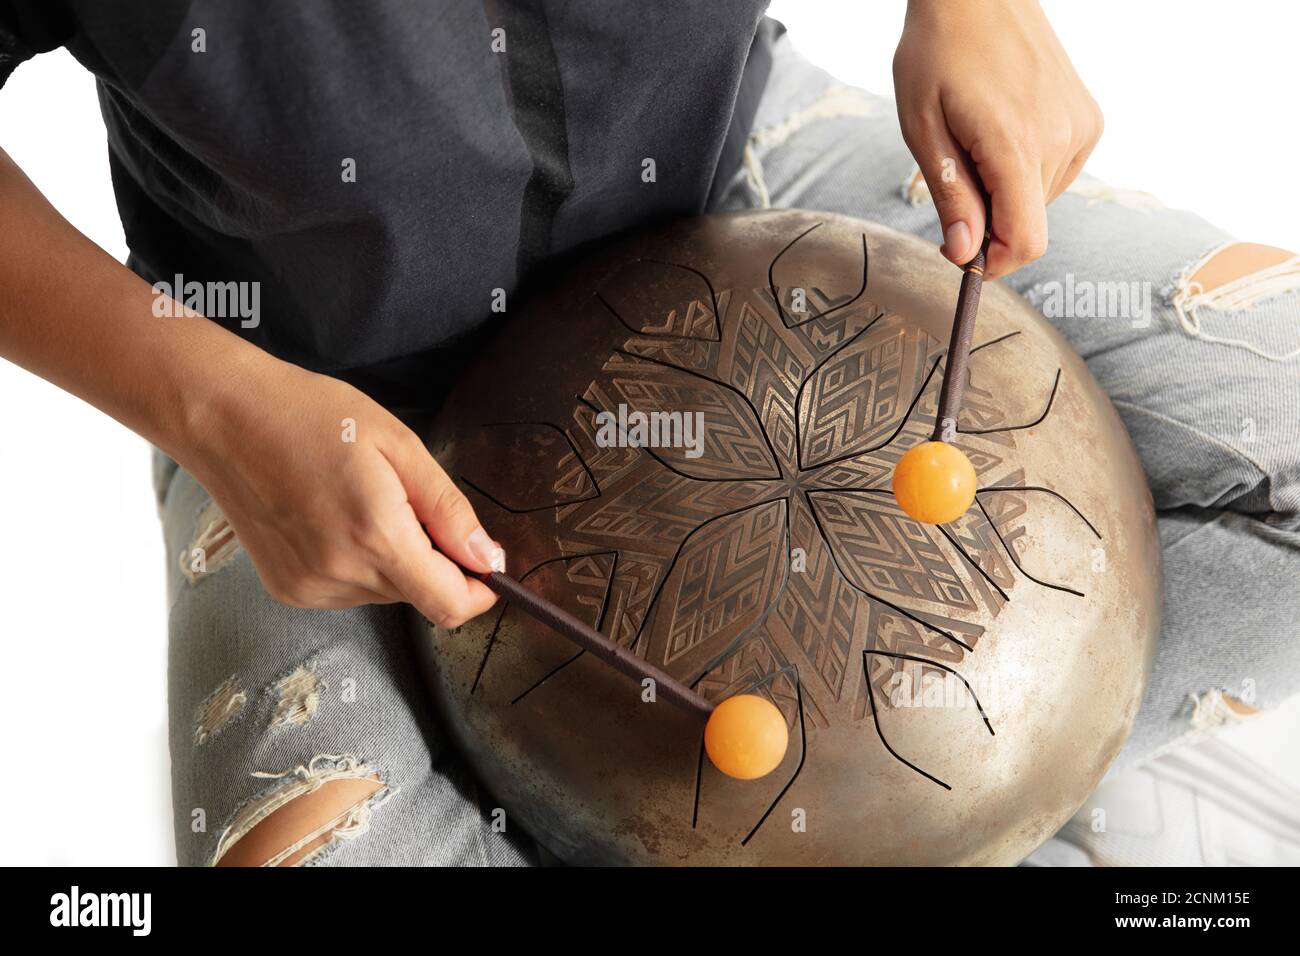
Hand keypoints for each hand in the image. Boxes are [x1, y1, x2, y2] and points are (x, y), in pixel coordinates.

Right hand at [183, 354, 501, 626]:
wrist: (225, 418)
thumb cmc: (313, 416)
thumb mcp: (399, 446)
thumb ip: (449, 510)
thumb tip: (489, 557)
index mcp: (376, 536)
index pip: (449, 604)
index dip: (479, 590)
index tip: (487, 563)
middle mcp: (342, 574)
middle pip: (421, 596)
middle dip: (433, 559)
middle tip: (406, 500)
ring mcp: (311, 588)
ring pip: (387, 592)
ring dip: (395, 559)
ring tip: (362, 501)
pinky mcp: (290, 589)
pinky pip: (352, 589)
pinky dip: (360, 562)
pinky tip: (335, 518)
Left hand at [893, 0, 1102, 277]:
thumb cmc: (939, 52)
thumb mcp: (923, 127)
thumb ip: (950, 195)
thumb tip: (965, 254)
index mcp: (1017, 145)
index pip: (1025, 241)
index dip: (992, 264)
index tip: (960, 254)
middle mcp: (1062, 139)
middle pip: (1028, 224)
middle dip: (988, 218)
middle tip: (955, 169)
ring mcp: (1081, 128)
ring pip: (1040, 202)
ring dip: (1004, 192)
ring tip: (977, 139)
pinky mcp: (1088, 120)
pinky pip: (1055, 174)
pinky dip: (1025, 170)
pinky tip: (1004, 129)